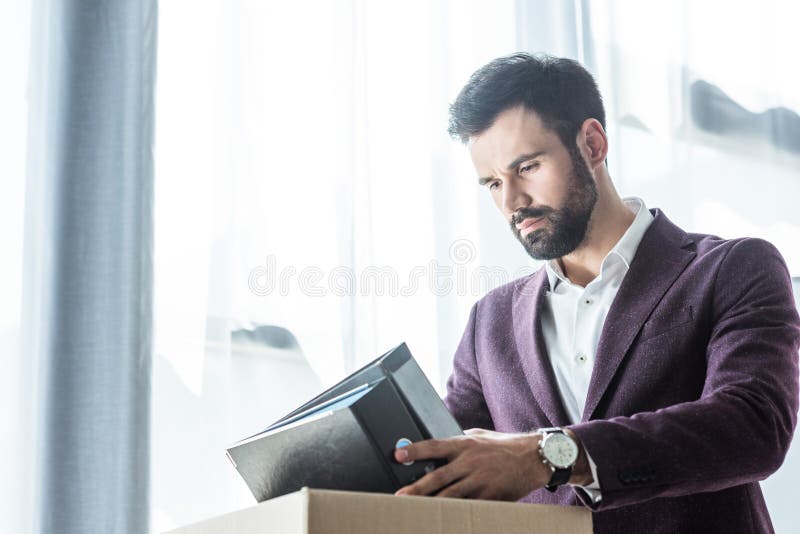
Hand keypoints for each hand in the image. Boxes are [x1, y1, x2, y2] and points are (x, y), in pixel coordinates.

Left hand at [393, 428, 551, 499]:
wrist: (533, 457)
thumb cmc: (504, 445)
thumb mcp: (479, 436)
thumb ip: (459, 442)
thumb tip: (437, 446)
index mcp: (464, 444)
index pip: (434, 446)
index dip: (415, 451)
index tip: (398, 456)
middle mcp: (470, 462)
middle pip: (438, 477)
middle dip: (417, 487)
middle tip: (399, 496)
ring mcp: (480, 481)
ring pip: (450, 496)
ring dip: (431, 504)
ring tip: (415, 510)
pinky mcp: (489, 496)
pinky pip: (468, 506)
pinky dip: (455, 513)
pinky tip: (443, 518)